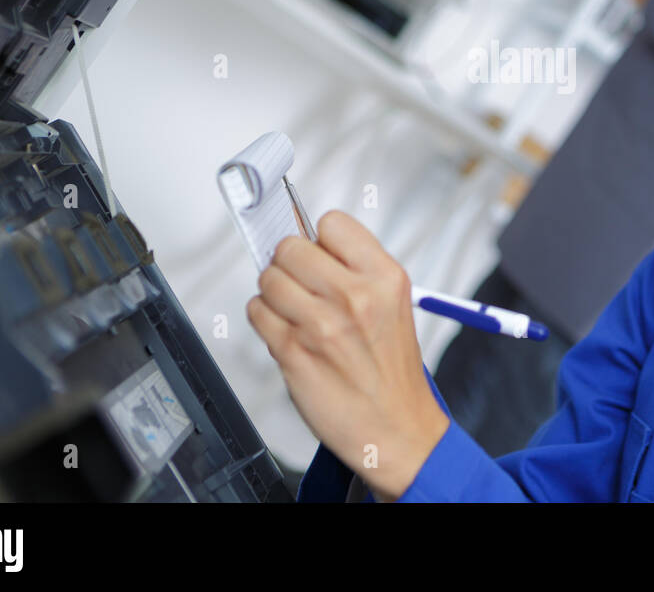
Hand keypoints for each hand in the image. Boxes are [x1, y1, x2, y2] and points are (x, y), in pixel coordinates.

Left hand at [246, 211, 449, 502]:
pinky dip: (265, 320)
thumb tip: (306, 243)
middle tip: (302, 286)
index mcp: (385, 277)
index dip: (320, 239)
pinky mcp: (293, 352)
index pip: (332, 223)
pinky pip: (256, 312)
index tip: (320, 256)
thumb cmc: (391, 371)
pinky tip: (287, 334)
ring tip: (295, 313)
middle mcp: (355, 296)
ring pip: (268, 278)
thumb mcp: (393, 305)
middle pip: (291, 247)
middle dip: (290, 264)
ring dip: (274, 293)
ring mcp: (321, 324)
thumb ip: (355, 270)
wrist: (397, 430)